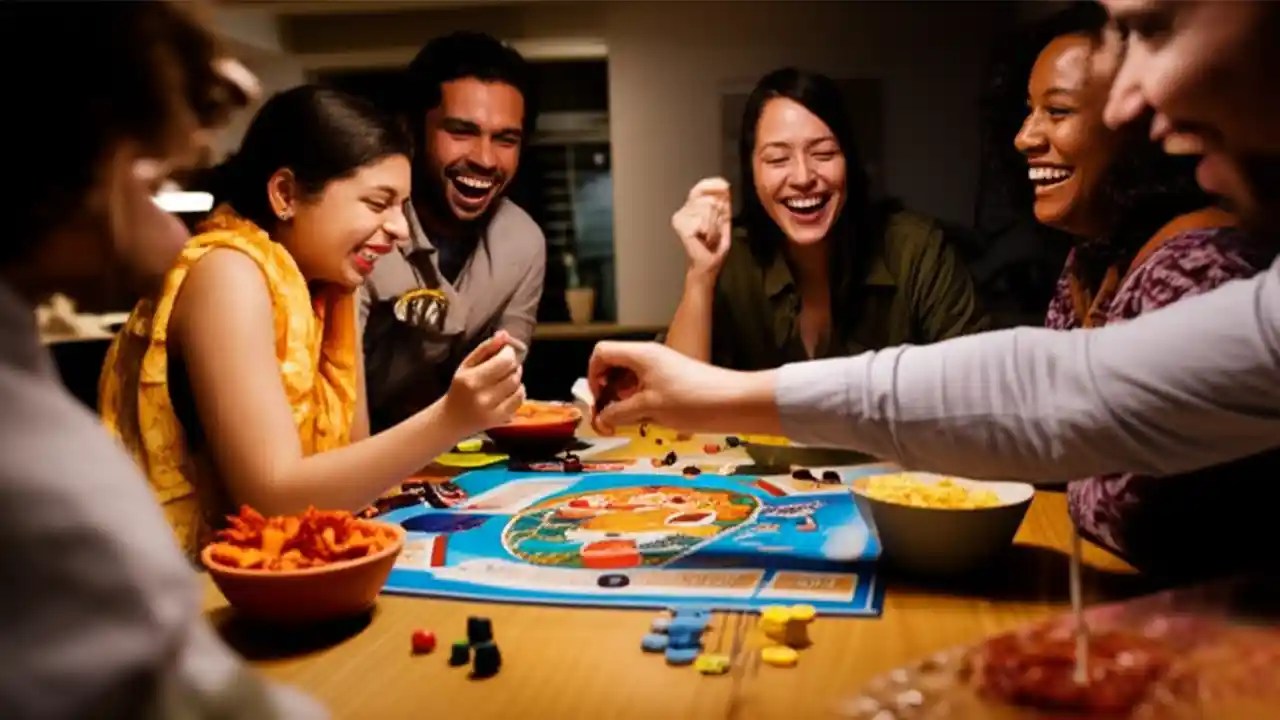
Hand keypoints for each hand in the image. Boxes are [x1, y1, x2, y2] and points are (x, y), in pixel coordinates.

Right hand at [442, 330, 525, 433]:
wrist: (452, 418)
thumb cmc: (460, 387)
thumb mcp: (467, 365)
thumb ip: (486, 348)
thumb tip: (504, 334)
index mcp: (472, 380)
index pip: (504, 361)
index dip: (510, 353)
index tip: (506, 351)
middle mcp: (483, 396)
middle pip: (513, 374)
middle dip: (513, 365)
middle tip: (505, 364)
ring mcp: (492, 410)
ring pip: (518, 387)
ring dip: (516, 378)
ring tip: (506, 376)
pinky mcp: (500, 419)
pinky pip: (519, 400)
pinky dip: (518, 391)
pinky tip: (509, 390)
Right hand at [587, 341, 777, 434]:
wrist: (733, 401)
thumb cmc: (691, 400)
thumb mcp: (649, 408)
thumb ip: (619, 412)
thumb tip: (601, 419)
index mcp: (640, 354)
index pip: (601, 353)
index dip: (592, 375)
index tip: (598, 399)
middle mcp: (649, 356)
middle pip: (614, 365)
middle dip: (606, 390)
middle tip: (608, 415)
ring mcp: (662, 367)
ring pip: (630, 379)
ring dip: (623, 399)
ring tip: (627, 421)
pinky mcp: (673, 380)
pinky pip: (646, 387)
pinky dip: (639, 401)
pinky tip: (646, 419)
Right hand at [671, 177, 731, 278]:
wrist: (707, 265)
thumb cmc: (713, 249)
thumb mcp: (723, 223)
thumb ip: (724, 206)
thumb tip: (725, 189)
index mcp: (696, 207)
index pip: (702, 187)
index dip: (713, 184)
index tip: (725, 185)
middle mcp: (686, 210)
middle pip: (707, 198)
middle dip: (717, 214)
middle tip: (714, 230)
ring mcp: (681, 217)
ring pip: (705, 208)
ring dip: (713, 226)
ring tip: (709, 237)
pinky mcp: (681, 225)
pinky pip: (702, 220)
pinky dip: (708, 232)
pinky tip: (704, 239)